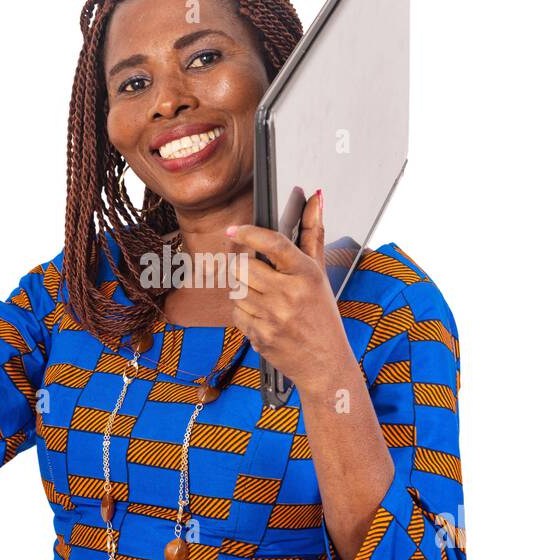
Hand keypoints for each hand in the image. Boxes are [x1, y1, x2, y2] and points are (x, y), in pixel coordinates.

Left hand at [225, 189, 351, 394]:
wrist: (325, 363)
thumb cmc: (322, 315)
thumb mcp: (320, 273)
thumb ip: (313, 233)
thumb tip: (316, 197)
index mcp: (306, 274)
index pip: (272, 244)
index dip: (248, 233)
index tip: (233, 230)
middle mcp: (290, 294)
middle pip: (243, 267)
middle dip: (241, 267)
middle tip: (252, 271)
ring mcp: (274, 317)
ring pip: (236, 290)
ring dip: (243, 291)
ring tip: (264, 298)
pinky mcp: (260, 336)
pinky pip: (236, 314)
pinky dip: (244, 313)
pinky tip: (262, 317)